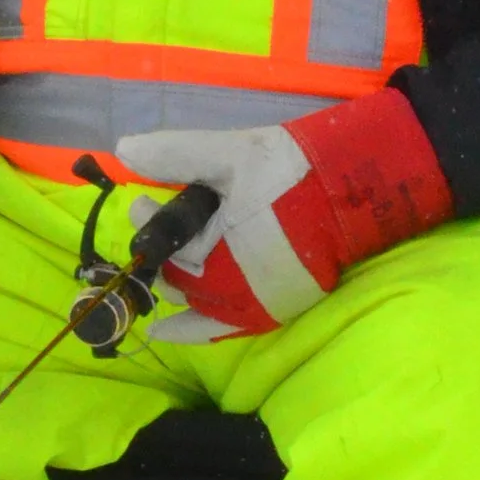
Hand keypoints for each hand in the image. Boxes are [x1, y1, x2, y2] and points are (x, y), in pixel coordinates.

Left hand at [114, 91, 451, 339]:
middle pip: (179, 278)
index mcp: (222, 252)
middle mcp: (235, 290)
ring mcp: (255, 306)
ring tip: (162, 265)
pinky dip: (195, 329)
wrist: (357, 190)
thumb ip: (177, 154)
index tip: (141, 200)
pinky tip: (167, 331)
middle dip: (162, 251)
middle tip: (154, 217)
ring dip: (176, 284)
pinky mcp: (273, 311)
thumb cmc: (291, 170)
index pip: (168, 248)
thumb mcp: (231, 153)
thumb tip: (123, 149)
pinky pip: (223, 328)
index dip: (149, 223)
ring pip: (196, 304)